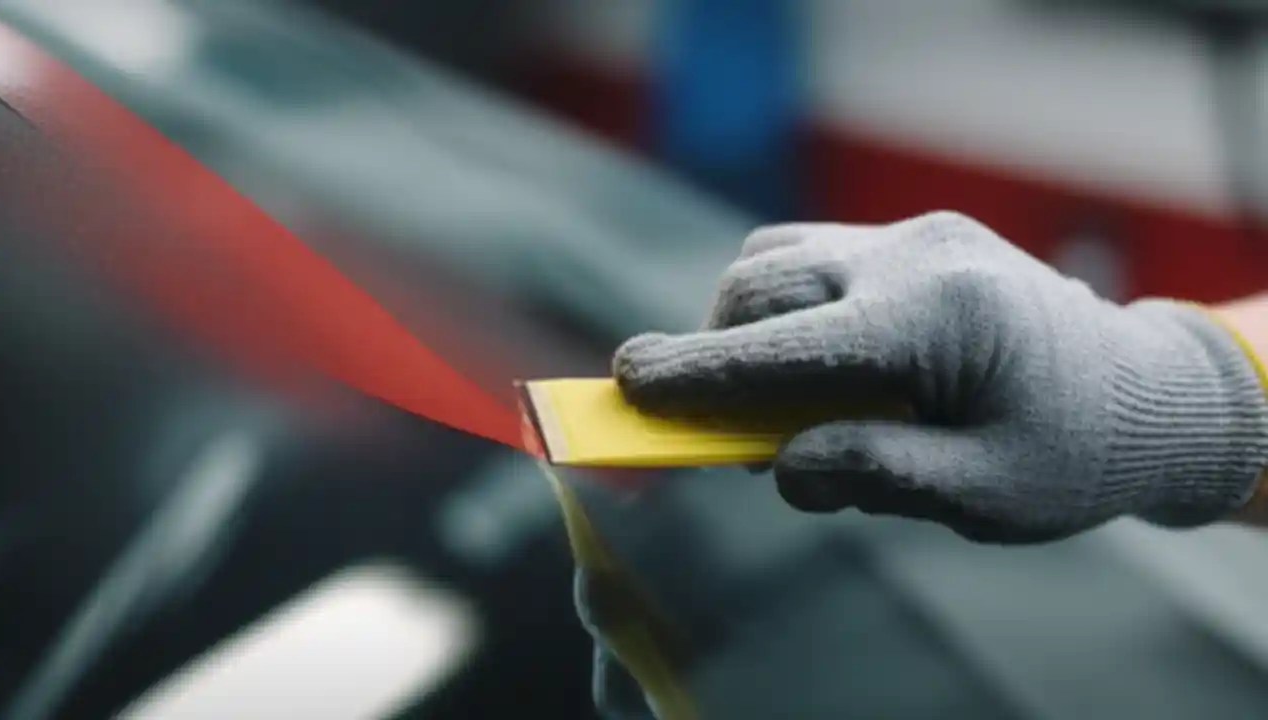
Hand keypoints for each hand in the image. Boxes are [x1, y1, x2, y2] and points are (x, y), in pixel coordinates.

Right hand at [612, 212, 1267, 542]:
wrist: (1135, 390)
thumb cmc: (1067, 453)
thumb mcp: (986, 493)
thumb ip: (879, 475)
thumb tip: (780, 467)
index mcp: (938, 323)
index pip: (788, 350)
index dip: (698, 373)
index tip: (625, 385)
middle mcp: (916, 258)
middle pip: (762, 287)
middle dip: (717, 355)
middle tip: (730, 439)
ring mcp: (911, 235)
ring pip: (774, 259)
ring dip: (746, 325)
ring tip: (782, 400)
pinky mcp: (907, 235)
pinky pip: (807, 253)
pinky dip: (782, 307)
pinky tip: (816, 361)